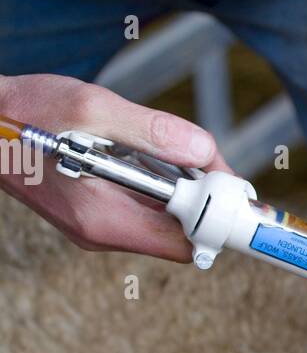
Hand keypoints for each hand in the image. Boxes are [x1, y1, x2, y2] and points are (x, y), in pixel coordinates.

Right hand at [0, 73, 228, 259]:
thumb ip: (151, 131)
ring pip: (161, 223)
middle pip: (177, 236)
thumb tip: (204, 150)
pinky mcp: (90, 213)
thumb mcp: (91, 108)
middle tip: (218, 169)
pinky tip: (154, 160)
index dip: (216, 219)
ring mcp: (94, 227)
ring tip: (187, 159)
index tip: (236, 194)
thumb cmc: (24, 114)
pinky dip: (159, 189)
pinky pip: (140, 210)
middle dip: (204, 204)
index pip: (184, 244)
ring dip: (182, 193)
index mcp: (103, 218)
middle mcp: (100, 233)